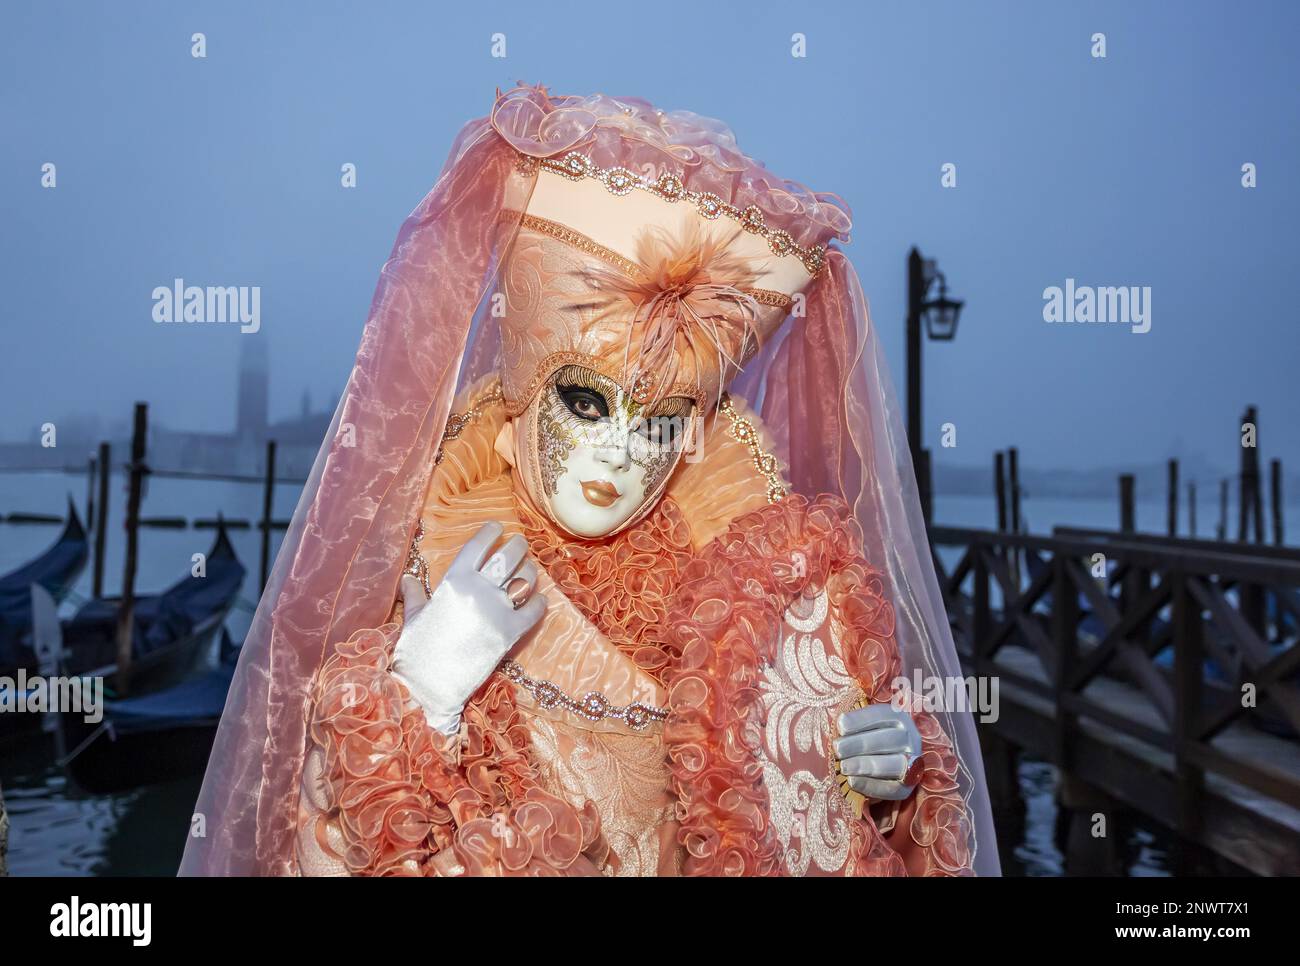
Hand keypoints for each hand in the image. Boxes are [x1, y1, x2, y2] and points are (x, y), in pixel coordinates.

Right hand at [392, 521, 546, 734]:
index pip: (477, 545)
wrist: (428, 685)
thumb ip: (415, 594)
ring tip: (529, 570)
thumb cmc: (417, 650)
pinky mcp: (510, 632)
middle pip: (507, 555)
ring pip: (524, 578)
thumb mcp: (414, 617)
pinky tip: (539, 601)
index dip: (490, 532)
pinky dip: (539, 603)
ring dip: (529, 571)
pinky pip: (534, 610)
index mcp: (453, 580)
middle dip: (517, 546)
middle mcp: (478, 589)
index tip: (497, 528)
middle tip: (520, 545)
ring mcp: (496, 609)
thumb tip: (407, 578)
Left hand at [834, 704, 923, 801]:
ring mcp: (911, 764)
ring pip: (894, 764)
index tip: (840, 726)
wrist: (873, 770)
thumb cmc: (860, 740)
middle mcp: (909, 739)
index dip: (861, 720)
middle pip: (890, 739)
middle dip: (861, 743)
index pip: (882, 715)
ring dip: (867, 765)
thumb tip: (836, 719)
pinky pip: (892, 788)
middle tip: (838, 748)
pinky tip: (852, 781)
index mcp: (897, 718)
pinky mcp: (905, 787)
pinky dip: (871, 785)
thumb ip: (849, 721)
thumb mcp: (858, 726)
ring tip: (844, 767)